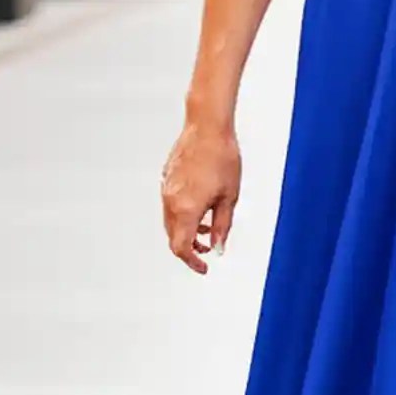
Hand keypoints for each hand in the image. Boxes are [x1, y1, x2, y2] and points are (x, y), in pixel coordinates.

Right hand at [161, 120, 240, 274]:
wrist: (207, 127)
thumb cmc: (222, 159)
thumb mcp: (229, 198)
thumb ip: (223, 227)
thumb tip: (219, 249)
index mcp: (186, 209)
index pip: (181, 248)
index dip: (192, 262)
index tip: (204, 268)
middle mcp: (171, 201)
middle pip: (173, 237)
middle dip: (190, 248)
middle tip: (209, 250)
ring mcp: (166, 189)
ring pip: (171, 221)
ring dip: (187, 231)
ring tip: (210, 229)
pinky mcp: (166, 178)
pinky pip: (171, 205)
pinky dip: (183, 215)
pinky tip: (201, 207)